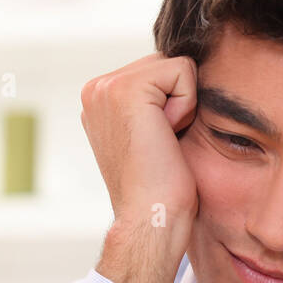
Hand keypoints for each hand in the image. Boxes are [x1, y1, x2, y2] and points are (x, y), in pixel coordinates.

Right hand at [81, 52, 200, 282]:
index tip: (157, 144)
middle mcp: (96, 89)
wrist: (152, 219)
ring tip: (163, 142)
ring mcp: (106, 87)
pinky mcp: (127, 89)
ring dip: (183, 106)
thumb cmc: (162, 189)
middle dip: (178, 102)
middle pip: (167, 64)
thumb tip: (186, 74)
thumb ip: (154, 102)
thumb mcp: (153, 134)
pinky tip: (166, 137)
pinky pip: (183, 71)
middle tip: (162, 145)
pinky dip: (186, 106)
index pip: (158, 72)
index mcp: (100, 99)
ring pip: (175, 65)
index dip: (173, 106)